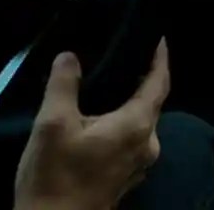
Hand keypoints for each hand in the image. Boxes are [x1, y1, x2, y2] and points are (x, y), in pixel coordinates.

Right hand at [14, 40, 170, 209]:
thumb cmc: (55, 176)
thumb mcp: (52, 124)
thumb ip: (64, 85)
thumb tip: (70, 56)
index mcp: (137, 126)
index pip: (159, 83)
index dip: (160, 58)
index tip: (158, 37)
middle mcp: (147, 144)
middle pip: (152, 102)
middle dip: (143, 76)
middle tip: (127, 51)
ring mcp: (138, 164)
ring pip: (141, 121)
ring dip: (131, 100)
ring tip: (112, 79)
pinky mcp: (125, 176)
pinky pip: (131, 138)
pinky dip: (122, 120)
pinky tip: (101, 115)